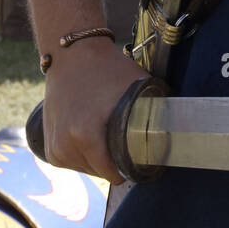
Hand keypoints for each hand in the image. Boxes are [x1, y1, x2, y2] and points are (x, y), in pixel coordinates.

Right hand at [42, 37, 150, 183]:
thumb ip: (155, 112)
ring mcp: (54, 147)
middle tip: (124, 141)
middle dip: (114, 161)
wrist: (71, 55)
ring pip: (86, 168)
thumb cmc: (107, 69)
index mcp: (85, 135)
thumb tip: (179, 128)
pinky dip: (83, 155)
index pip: (112, 172)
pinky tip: (92, 136)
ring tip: (107, 135)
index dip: (130, 166)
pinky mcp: (48, 146)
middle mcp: (66, 145)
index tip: (140, 156)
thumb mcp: (136, 88)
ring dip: (98, 160)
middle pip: (100, 172)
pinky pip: (72, 162)